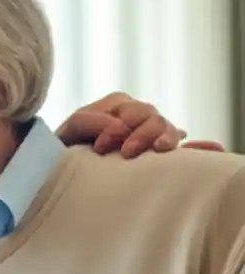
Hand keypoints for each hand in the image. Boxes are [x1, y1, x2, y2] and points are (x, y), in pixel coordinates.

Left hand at [56, 91, 221, 157]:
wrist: (62, 168)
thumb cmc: (64, 148)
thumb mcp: (70, 130)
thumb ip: (90, 123)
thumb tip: (121, 129)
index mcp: (117, 106)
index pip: (131, 112)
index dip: (118, 129)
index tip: (103, 149)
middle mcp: (137, 116)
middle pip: (153, 118)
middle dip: (142, 135)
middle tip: (127, 154)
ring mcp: (150, 133)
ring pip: (167, 128)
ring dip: (165, 138)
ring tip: (159, 151)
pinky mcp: (156, 151)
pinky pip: (185, 146)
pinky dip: (198, 146)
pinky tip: (212, 149)